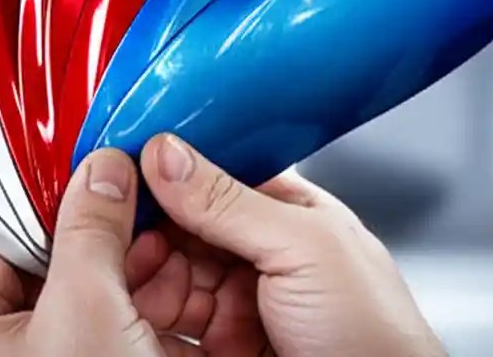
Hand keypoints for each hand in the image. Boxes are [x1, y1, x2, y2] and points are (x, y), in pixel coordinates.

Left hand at [0, 148, 200, 355]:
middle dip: (118, 242)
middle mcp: (6, 354)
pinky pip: (130, 335)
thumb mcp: (87, 307)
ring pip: (105, 304)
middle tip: (151, 212)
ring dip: (149, 277)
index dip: (65, 205)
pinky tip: (193, 296)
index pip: (10, 242)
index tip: (107, 178)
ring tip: (180, 249)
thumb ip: (90, 230)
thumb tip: (103, 171)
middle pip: (65, 270)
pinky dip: (162, 316)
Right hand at [137, 134, 445, 355]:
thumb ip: (230, 200)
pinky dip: (149, 318)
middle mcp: (259, 254)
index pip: (211, 177)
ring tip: (126, 276)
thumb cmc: (377, 332)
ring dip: (144, 276)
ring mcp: (240, 303)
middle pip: (181, 229)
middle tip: (116, 234)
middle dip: (148, 232)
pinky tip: (138, 312)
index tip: (123, 176)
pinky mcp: (223, 347)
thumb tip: (168, 154)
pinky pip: (171, 325)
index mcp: (286, 213)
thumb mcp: (303, 247)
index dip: (166, 176)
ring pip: (169, 278)